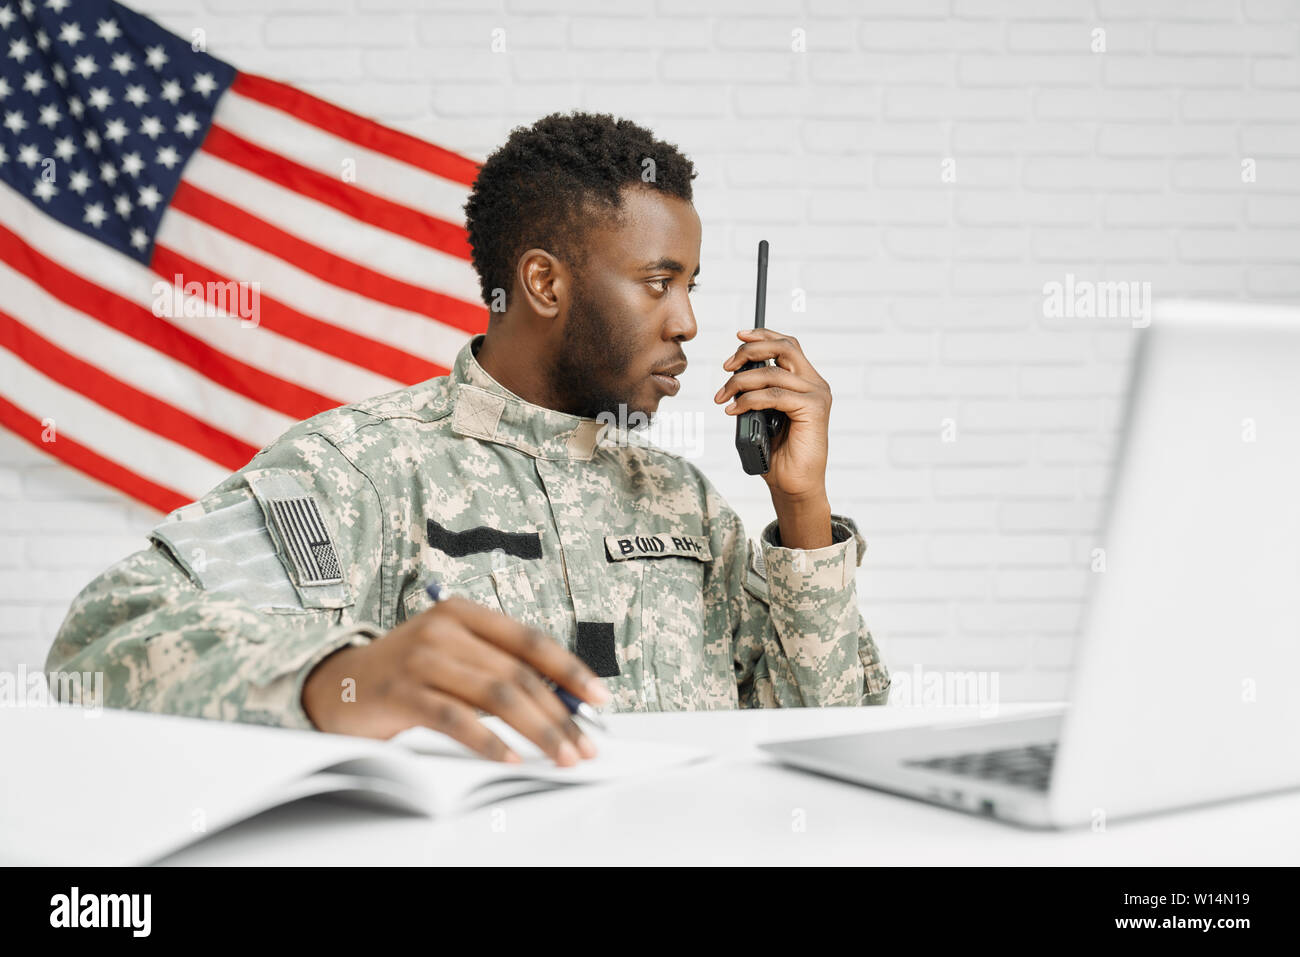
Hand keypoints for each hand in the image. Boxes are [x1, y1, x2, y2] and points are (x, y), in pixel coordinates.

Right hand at [301, 596, 610, 766]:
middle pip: (518, 673)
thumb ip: (498, 670)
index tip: (600, 697)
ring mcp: (421, 659)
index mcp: (464, 614)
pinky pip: (456, 719)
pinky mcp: (401, 692)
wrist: (336, 684)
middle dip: (560, 713)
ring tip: (561, 755)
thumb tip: (563, 703)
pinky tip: (511, 758)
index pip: (530, 640)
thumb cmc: (406, 672)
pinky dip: (489, 741)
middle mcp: (444, 629)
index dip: (570, 669)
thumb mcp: (454, 657)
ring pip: (496, 695)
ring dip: (537, 730)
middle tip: (584, 744)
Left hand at [714, 328, 831, 500]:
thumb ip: (757, 391)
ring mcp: (816, 395)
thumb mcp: (763, 414)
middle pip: (783, 347)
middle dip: (750, 351)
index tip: (739, 337)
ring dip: (740, 382)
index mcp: (805, 381)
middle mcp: (815, 384)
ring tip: (723, 397)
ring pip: (772, 373)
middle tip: (726, 367)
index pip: (787, 345)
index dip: (763, 335)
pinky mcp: (814, 409)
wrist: (793, 484)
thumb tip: (735, 375)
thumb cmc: (778, 453)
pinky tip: (735, 409)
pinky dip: (749, 400)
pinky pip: (774, 395)